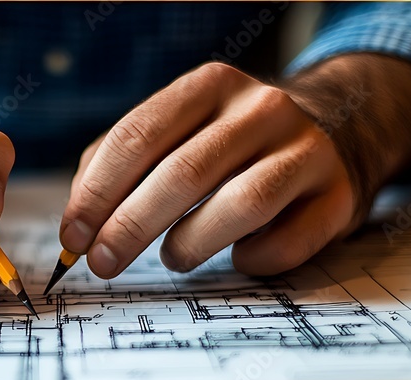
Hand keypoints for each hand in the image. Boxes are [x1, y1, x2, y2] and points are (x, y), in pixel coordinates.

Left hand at [60, 57, 410, 277]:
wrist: (336, 132)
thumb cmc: (230, 144)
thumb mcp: (178, 130)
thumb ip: (120, 163)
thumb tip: (80, 219)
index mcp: (210, 85)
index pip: (139, 136)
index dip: (97, 193)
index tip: (73, 237)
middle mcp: (262, 109)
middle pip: (184, 173)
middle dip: (130, 226)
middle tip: (102, 263)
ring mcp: (306, 150)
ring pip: (240, 204)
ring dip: (190, 244)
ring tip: (170, 258)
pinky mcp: (337, 197)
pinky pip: (285, 243)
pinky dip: (250, 260)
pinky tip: (237, 256)